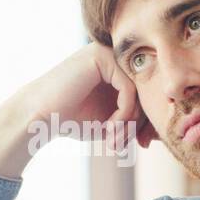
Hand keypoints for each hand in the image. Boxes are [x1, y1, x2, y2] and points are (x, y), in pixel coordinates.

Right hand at [0, 42, 153, 179]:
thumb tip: (162, 131)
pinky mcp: (101, 57)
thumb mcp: (112, 123)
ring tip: (114, 141)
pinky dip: (123, 114)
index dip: (147, 121)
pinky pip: (128, 89)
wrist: (37, 118)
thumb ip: (135, 121)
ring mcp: (107, 53)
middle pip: (146, 91)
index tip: (140, 145)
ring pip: (139, 91)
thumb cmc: (71, 120)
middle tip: (129, 146)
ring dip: (131, 123)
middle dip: (140, 124)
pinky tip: (109, 129)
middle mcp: (114, 57)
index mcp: (117, 69)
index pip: (146, 93)